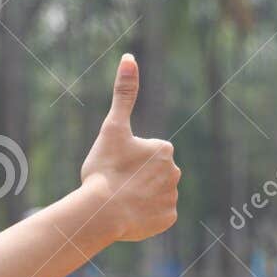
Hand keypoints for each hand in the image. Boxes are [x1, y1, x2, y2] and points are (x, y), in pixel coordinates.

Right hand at [79, 54, 179, 242]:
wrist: (101, 212)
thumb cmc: (105, 169)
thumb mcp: (112, 128)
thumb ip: (124, 93)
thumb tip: (129, 56)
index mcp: (164, 149)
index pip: (145, 153)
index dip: (126, 160)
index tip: (115, 167)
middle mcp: (174, 171)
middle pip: (150, 174)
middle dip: (135, 179)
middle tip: (116, 185)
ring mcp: (172, 197)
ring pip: (152, 194)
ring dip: (139, 197)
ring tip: (120, 201)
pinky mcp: (168, 219)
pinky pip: (156, 215)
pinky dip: (143, 216)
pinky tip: (128, 215)